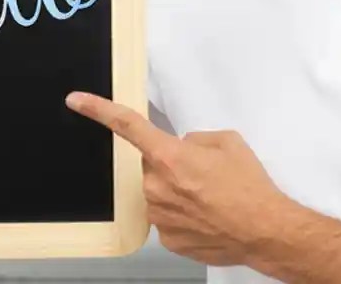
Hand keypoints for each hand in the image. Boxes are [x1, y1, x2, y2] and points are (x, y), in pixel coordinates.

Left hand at [65, 91, 292, 266]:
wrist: (265, 231)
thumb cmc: (250, 186)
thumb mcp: (227, 142)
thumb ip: (194, 139)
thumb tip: (182, 147)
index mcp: (170, 156)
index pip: (127, 126)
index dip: (98, 110)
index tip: (75, 100)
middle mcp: (157, 186)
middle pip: (152, 165)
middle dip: (171, 165)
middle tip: (203, 174)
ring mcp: (160, 216)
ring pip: (159, 193)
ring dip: (177, 192)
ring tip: (210, 198)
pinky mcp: (168, 239)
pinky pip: (168, 218)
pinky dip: (184, 215)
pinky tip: (207, 217)